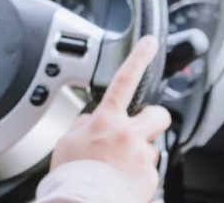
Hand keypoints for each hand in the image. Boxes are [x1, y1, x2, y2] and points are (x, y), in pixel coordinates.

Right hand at [51, 36, 170, 201]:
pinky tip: (121, 181)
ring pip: (152, 146)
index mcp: (106, 121)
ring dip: (139, 152)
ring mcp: (142, 157)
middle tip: (139, 129)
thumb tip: (91, 120)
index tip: (150, 43)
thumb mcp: (66, 142)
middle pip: (157, 114)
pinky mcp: (151, 178)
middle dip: (152, 119)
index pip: (125, 79)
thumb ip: (82, 125)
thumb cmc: (71, 177)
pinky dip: (138, 175)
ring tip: (119, 167)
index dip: (139, 57)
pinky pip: (149, 170)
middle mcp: (128, 135)